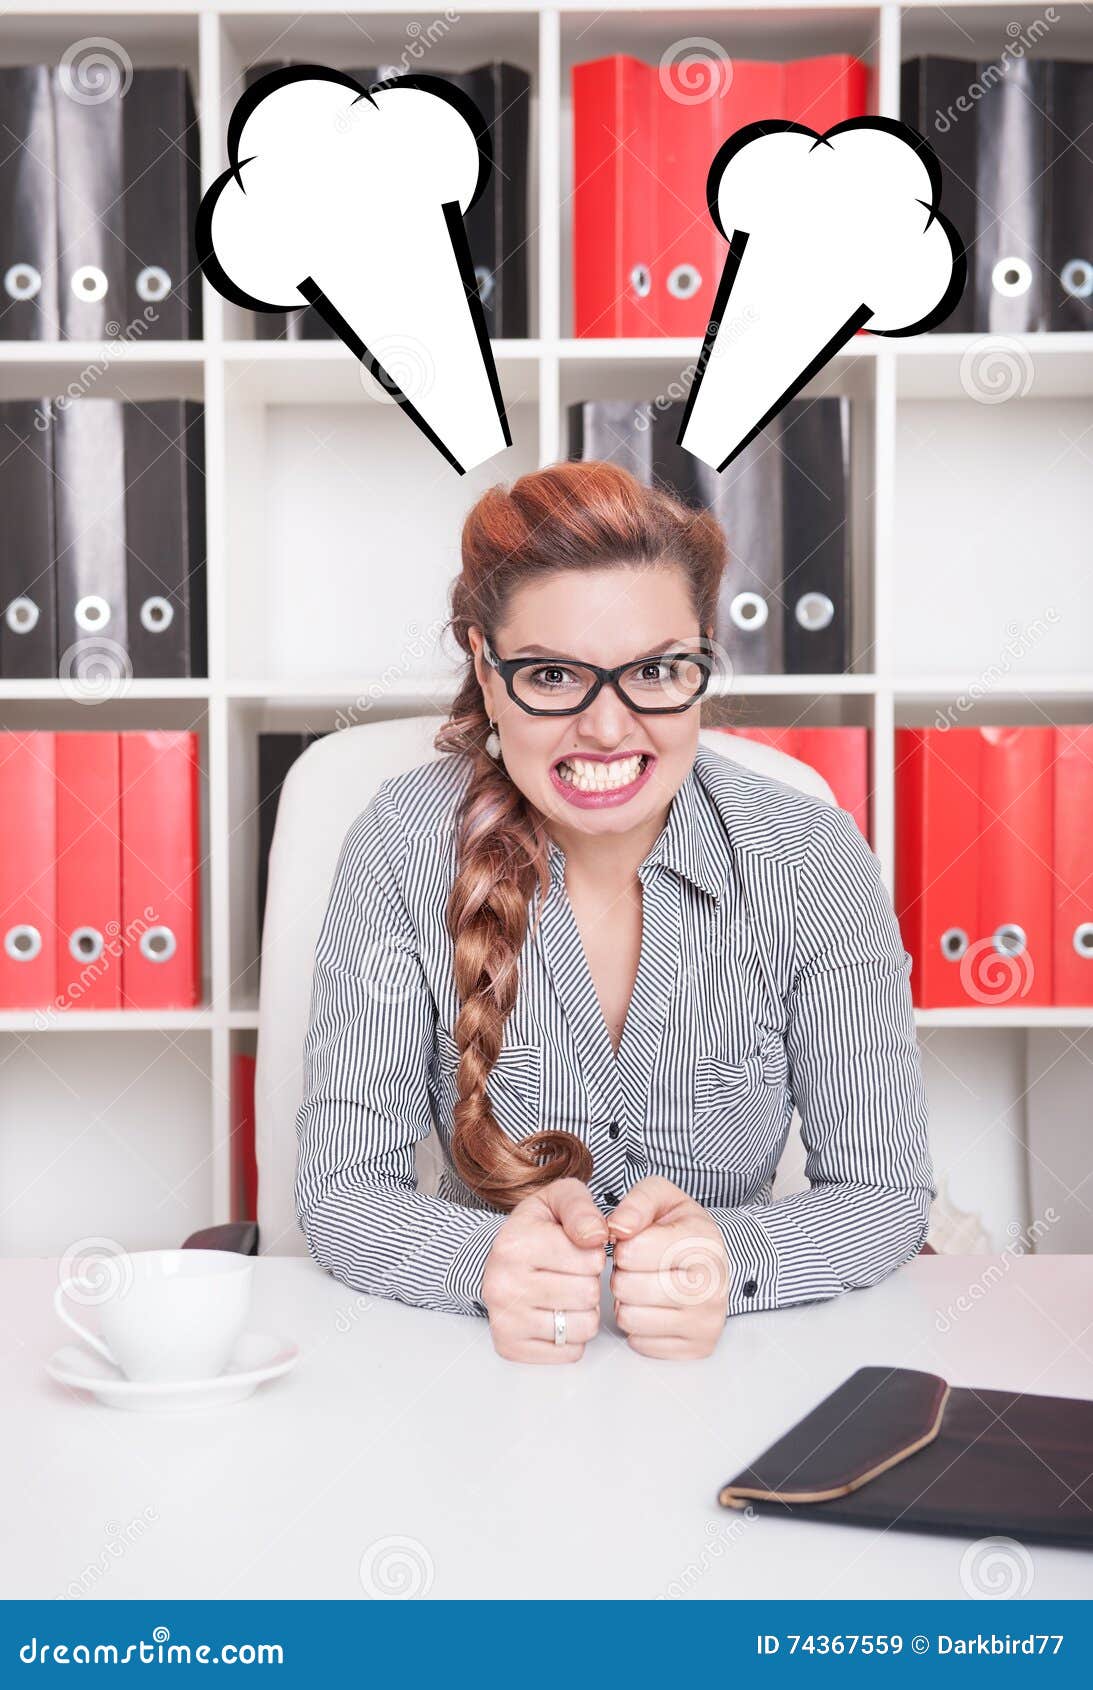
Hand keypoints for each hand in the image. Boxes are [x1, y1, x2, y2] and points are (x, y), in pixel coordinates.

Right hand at [482, 1177, 607, 1363]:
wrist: (501, 1256)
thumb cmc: (538, 1227)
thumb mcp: (560, 1198)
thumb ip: (582, 1208)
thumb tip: (597, 1236)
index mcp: (514, 1243)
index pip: (591, 1259)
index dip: (593, 1253)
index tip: (576, 1247)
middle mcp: (502, 1284)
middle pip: (588, 1295)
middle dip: (589, 1282)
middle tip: (570, 1272)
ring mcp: (504, 1319)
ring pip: (583, 1328)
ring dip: (584, 1311)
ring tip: (565, 1292)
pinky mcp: (510, 1346)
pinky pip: (570, 1352)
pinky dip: (572, 1336)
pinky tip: (556, 1313)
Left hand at [608, 1176, 729, 1359]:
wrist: (713, 1260)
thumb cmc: (681, 1227)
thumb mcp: (662, 1198)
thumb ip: (636, 1203)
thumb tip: (617, 1228)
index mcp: (704, 1243)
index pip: (632, 1252)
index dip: (623, 1245)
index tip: (636, 1242)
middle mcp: (712, 1286)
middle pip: (627, 1288)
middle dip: (622, 1274)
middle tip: (638, 1267)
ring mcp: (707, 1320)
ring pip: (629, 1318)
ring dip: (626, 1302)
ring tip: (644, 1284)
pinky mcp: (698, 1347)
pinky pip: (640, 1342)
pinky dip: (638, 1326)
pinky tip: (653, 1307)